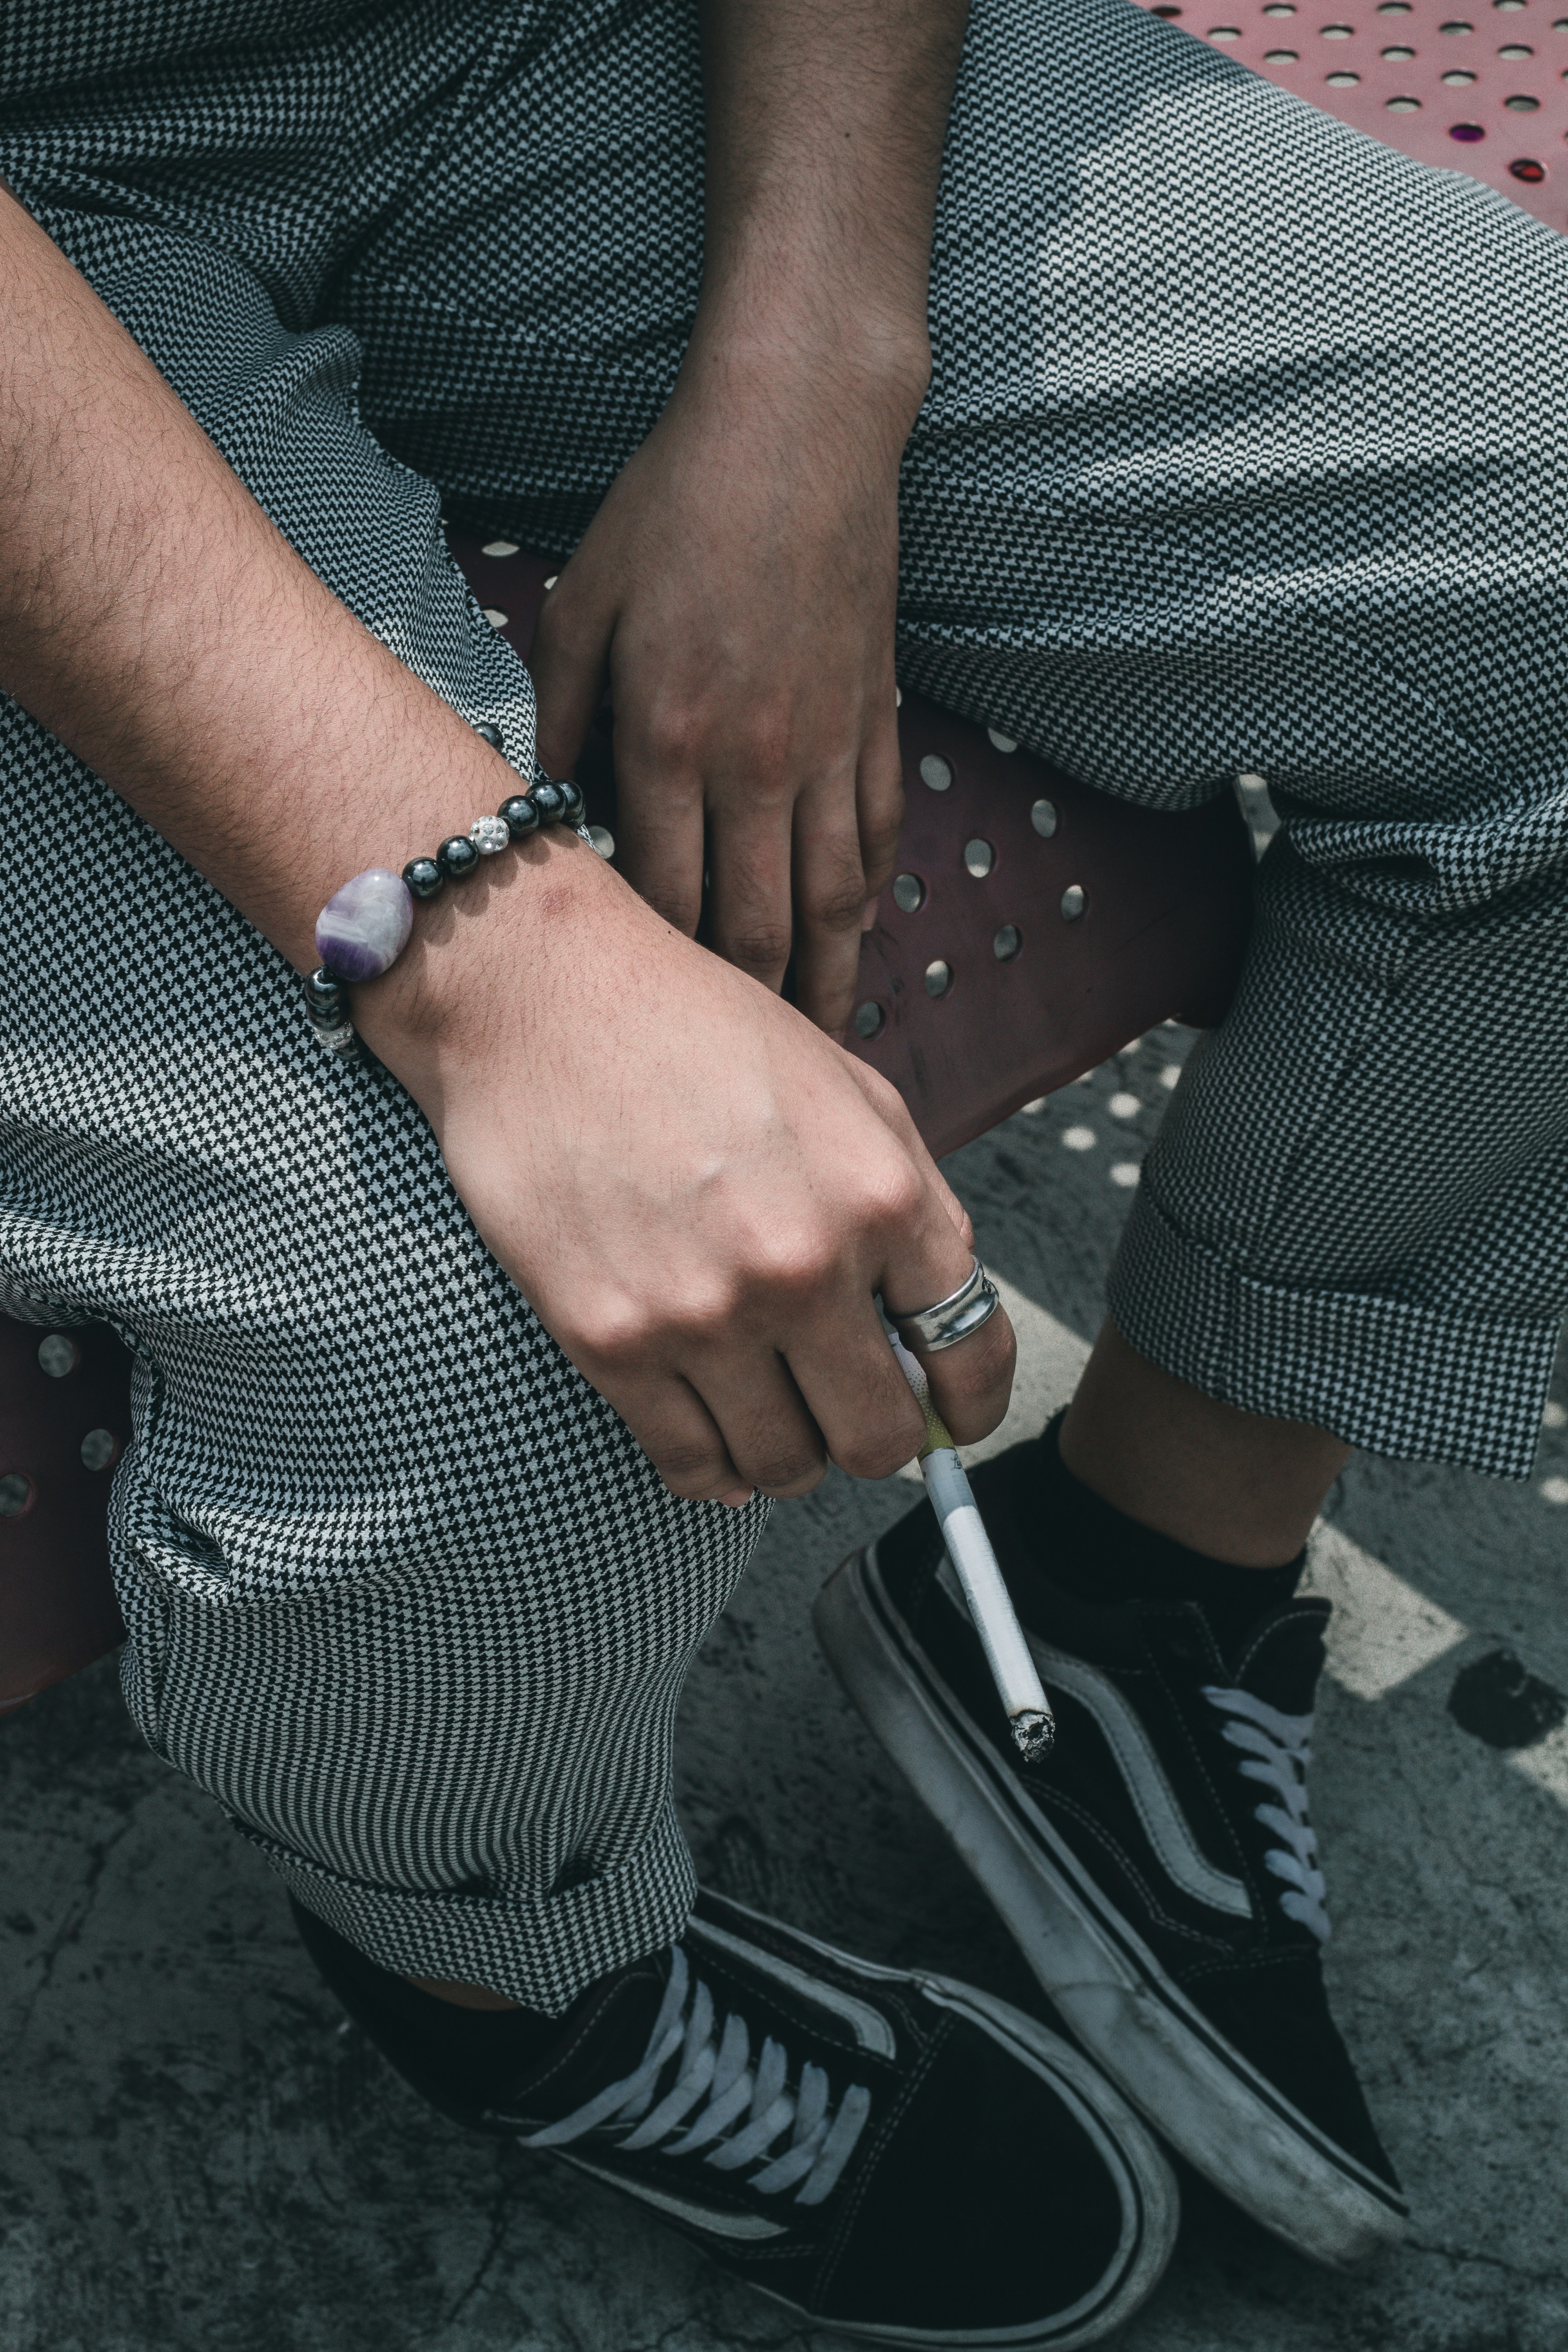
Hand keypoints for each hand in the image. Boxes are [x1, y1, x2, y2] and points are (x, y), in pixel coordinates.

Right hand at [362, 835, 1015, 1503]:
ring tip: (769, 1403)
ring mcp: (704, 1312)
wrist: (540, 998)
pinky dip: (712, 1467)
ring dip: (790, 1452)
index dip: (967, 1405)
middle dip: (875, 1435)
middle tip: (843, 1405)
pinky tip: (710, 1423)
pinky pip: (690, 1465)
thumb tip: (929, 1341)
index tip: (949, 1418)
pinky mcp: (610, 1341)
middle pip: (878, 1440)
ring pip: (785, 1468)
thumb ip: (911, 1211)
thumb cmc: (698, 1034)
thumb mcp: (850, 1091)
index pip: (969, 1357)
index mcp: (881, 1196)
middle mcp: (803, 1265)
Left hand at [530, 342, 917, 1034]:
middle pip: (757, 926)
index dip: (663, 983)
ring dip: (824, 982)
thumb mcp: (580, 605)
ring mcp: (828, 747)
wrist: (798, 430)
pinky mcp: (877, 723)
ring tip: (812, 1046)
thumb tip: (545, 810)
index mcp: (668, 737)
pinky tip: (852, 937)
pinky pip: (876, 838)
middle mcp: (756, 761)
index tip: (652, 1039)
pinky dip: (865, 899)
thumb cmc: (672, 508)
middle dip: (746, 1016)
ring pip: (834, 901)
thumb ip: (559, 719)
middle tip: (734, 1082)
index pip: (667, 902)